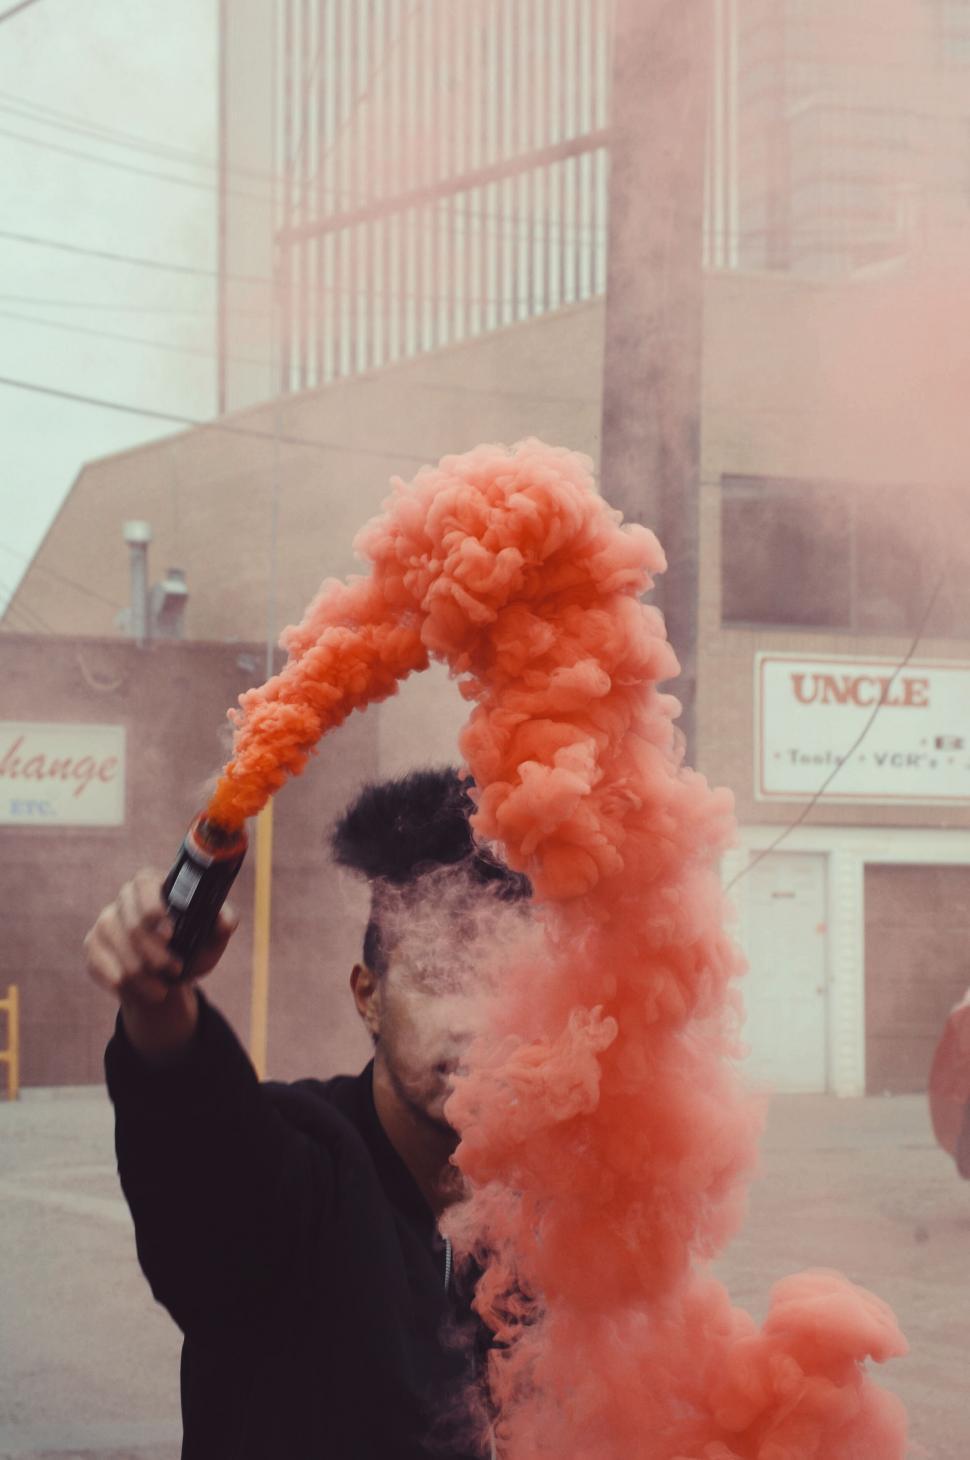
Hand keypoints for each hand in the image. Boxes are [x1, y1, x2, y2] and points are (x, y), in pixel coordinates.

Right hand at [84, 869, 237, 1002]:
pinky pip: (104, 968)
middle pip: (133, 925)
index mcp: (153, 885)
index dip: (153, 907)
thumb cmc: (191, 948)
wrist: (167, 977)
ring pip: (121, 953)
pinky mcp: (93, 946)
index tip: (170, 933)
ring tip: (163, 989)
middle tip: (175, 969)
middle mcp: (125, 899)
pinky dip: (127, 986)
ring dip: (144, 976)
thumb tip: (225, 921)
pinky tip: (144, 991)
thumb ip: (222, 924)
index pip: (144, 883)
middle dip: (155, 954)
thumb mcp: (211, 938)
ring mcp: (105, 922)